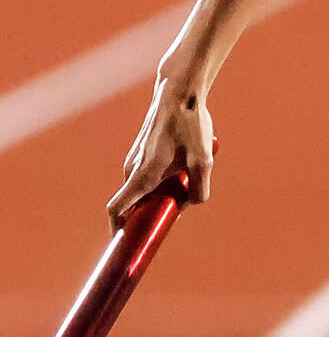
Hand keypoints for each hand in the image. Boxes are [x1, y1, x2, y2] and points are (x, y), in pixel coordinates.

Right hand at [107, 76, 213, 228]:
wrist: (180, 92)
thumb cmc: (190, 125)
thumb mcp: (204, 162)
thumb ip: (198, 191)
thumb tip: (187, 205)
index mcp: (142, 175)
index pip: (116, 210)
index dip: (118, 231)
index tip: (128, 244)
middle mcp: (132, 169)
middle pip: (134, 205)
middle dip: (151, 215)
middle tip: (175, 210)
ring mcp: (133, 160)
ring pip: (143, 190)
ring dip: (160, 195)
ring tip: (185, 180)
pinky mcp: (140, 153)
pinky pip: (146, 177)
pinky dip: (160, 182)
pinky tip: (184, 167)